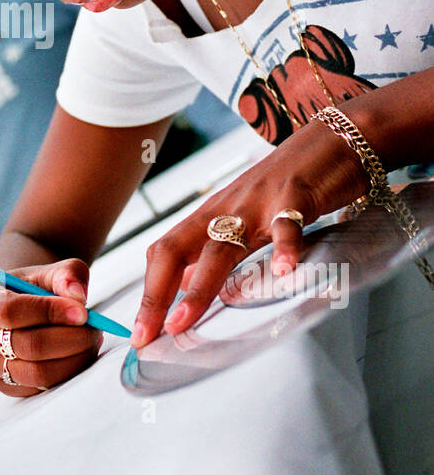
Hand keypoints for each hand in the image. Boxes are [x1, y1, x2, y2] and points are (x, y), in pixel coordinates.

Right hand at [0, 259, 99, 396]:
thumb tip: (78, 297)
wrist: (16, 305)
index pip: (10, 311)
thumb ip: (67, 274)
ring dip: (73, 359)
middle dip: (70, 339)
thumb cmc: (33, 287)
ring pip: (37, 372)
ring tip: (90, 342)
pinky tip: (78, 355)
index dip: (49, 312)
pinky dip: (67, 373)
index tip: (82, 312)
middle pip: (27, 346)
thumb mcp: (49, 271)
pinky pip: (40, 388)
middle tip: (94, 330)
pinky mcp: (4, 384)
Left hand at [130, 117, 368, 347]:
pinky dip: (285, 246)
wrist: (335, 139)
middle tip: (148, 335)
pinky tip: (284, 271)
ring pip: (222, 244)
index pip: (165, 254)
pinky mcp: (297, 195)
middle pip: (178, 250)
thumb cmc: (289, 184)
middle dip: (157, 295)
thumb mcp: (244, 217)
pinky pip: (288, 223)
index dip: (148, 293)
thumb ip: (213, 248)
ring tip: (184, 319)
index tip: (141, 335)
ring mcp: (259, 202)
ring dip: (201, 285)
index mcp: (212, 216)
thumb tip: (182, 284)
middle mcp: (226, 209)